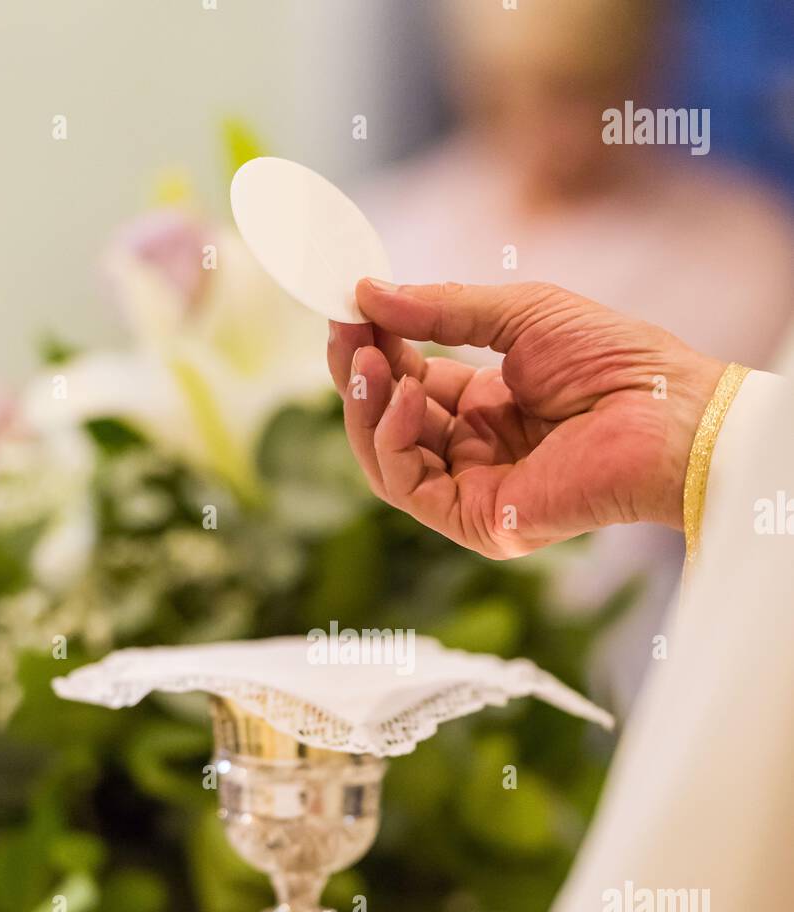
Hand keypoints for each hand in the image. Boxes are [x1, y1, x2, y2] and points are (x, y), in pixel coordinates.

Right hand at [327, 280, 724, 558]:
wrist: (667, 413)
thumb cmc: (615, 360)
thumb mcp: (518, 314)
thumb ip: (442, 311)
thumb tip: (368, 293)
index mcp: (488, 407)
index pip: (408, 383)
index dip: (375, 346)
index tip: (347, 306)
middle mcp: (475, 452)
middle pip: (387, 421)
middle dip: (359, 372)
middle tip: (341, 326)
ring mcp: (473, 489)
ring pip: (385, 458)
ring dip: (366, 405)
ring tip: (366, 356)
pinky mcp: (477, 521)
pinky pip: (407, 486)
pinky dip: (393, 439)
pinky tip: (404, 396)